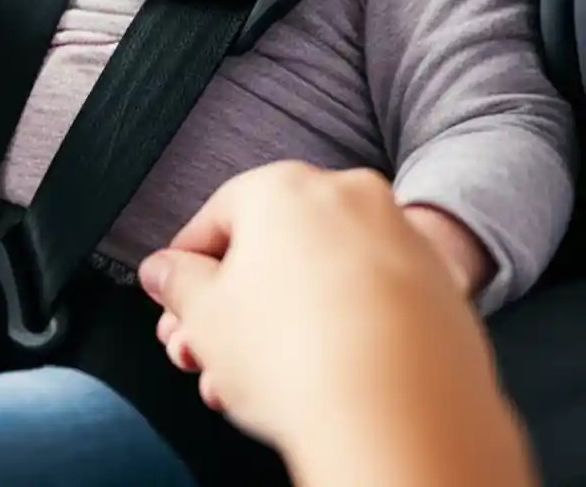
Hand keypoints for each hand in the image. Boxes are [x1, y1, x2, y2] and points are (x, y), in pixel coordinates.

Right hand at [137, 162, 503, 456]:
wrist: (400, 416)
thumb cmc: (294, 355)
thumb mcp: (202, 314)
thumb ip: (175, 282)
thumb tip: (165, 271)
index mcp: (282, 187)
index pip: (214, 219)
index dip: (185, 268)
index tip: (176, 298)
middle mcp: (347, 196)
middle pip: (270, 247)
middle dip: (231, 303)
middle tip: (206, 345)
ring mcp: (400, 238)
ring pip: (319, 276)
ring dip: (280, 321)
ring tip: (251, 376)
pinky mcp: (439, 286)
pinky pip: (368, 298)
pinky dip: (338, 327)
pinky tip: (312, 373)